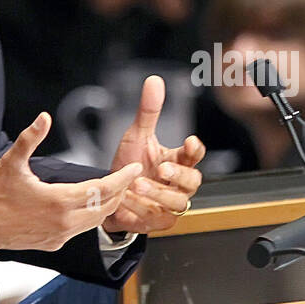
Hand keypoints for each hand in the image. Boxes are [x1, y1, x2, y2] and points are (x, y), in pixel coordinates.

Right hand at [0, 113, 141, 255]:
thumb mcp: (11, 163)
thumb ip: (30, 138)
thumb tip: (43, 118)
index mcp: (59, 201)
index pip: (103, 189)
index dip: (122, 178)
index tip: (134, 168)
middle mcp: (65, 222)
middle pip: (106, 206)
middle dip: (121, 191)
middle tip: (129, 176)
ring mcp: (61, 235)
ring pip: (96, 221)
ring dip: (108, 205)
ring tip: (115, 189)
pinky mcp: (55, 243)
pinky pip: (82, 230)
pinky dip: (93, 217)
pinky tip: (91, 206)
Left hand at [104, 75, 205, 234]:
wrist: (108, 195)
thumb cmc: (129, 165)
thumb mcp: (136, 136)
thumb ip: (149, 111)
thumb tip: (154, 81)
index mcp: (178, 161)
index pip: (195, 155)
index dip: (195, 150)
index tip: (190, 142)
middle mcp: (178, 184)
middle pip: (193, 181)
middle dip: (179, 175)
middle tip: (162, 168)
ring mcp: (170, 205)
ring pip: (178, 202)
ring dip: (158, 193)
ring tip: (137, 184)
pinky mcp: (158, 222)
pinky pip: (158, 219)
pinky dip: (142, 210)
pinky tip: (127, 201)